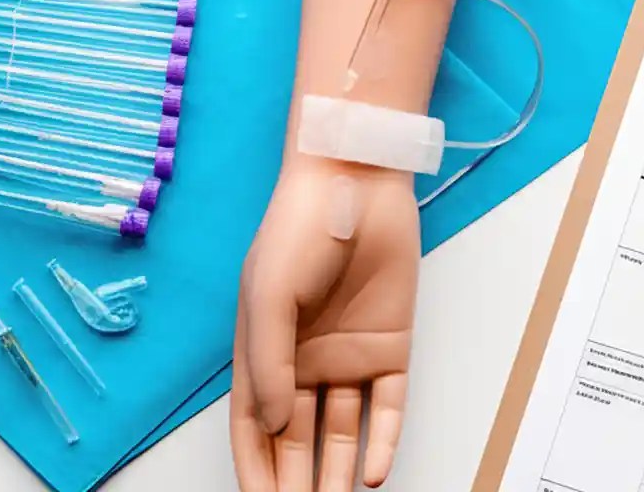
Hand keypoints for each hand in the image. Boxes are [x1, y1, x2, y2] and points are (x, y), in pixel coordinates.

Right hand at [231, 158, 420, 490]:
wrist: (356, 181)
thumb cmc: (298, 229)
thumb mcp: (268, 296)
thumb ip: (268, 364)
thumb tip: (274, 426)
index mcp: (262, 349)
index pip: (255, 425)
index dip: (256, 468)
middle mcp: (303, 359)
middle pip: (297, 437)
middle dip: (297, 482)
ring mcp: (347, 354)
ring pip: (341, 429)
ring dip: (338, 472)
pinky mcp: (389, 344)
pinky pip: (386, 405)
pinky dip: (381, 440)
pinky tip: (372, 473)